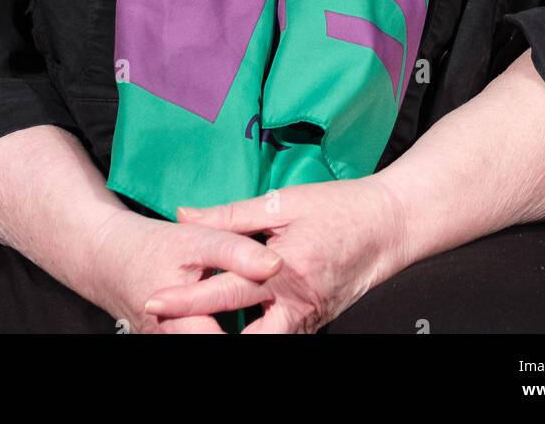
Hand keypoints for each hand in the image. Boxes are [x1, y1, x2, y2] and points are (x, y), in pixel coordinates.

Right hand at [85, 209, 283, 333]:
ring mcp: (167, 343)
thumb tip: (277, 265)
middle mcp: (171, 342)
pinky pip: (196, 337)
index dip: (255, 334)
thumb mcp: (198, 240)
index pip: (225, 345)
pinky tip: (229, 320)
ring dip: (230, 330)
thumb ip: (237, 252)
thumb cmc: (153, 246)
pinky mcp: (168, 339)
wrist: (108, 255)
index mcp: (181, 324)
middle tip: (269, 321)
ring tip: (255, 319)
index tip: (275, 321)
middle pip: (217, 345)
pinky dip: (214, 330)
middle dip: (246, 333)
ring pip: (206, 340)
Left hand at [143, 176, 409, 333]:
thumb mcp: (283, 202)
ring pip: (264, 341)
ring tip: (203, 325)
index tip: (154, 302)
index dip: (186, 300)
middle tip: (171, 326)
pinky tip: (237, 322)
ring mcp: (309, 318)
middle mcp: (297, 303)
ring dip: (235, 335)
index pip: (224, 291)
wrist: (390, 225)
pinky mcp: (317, 322)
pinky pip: (281, 334)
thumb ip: (232, 214)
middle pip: (243, 336)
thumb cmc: (340, 208)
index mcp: (284, 270)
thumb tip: (186, 215)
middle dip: (207, 333)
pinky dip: (257, 330)